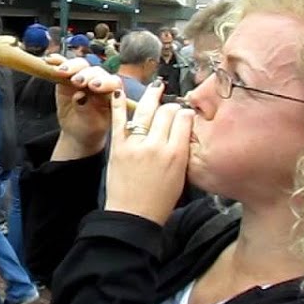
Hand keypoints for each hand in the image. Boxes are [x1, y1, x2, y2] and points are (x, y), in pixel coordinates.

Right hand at [50, 57, 122, 160]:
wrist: (78, 132)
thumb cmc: (90, 129)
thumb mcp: (92, 125)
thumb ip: (87, 111)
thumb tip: (79, 96)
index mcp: (112, 93)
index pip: (113, 82)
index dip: (104, 81)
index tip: (94, 86)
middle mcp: (99, 82)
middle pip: (95, 71)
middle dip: (86, 75)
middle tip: (76, 81)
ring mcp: (83, 78)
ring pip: (81, 65)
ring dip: (72, 66)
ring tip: (61, 72)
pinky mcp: (68, 78)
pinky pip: (65, 66)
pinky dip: (58, 62)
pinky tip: (50, 59)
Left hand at [103, 82, 193, 226]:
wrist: (133, 216)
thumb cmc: (159, 201)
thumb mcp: (181, 176)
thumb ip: (183, 151)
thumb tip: (184, 131)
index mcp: (176, 154)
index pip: (184, 120)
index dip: (185, 113)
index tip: (184, 113)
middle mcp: (157, 146)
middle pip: (166, 113)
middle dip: (170, 106)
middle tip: (170, 107)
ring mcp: (136, 145)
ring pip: (146, 111)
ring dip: (151, 96)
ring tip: (156, 87)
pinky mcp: (118, 147)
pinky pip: (119, 119)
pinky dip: (119, 103)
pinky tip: (120, 90)